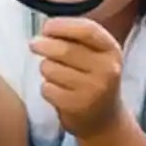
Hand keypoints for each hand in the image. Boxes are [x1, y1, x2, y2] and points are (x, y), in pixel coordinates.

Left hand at [30, 17, 124, 139]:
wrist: (105, 119)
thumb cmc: (94, 79)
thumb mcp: (96, 55)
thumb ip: (77, 39)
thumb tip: (47, 29)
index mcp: (111, 50)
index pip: (87, 30)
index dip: (63, 25)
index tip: (47, 27)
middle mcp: (107, 69)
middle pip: (64, 49)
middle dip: (43, 45)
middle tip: (34, 44)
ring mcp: (93, 89)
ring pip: (52, 69)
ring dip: (45, 68)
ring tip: (53, 73)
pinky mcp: (77, 106)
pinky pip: (47, 88)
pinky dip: (46, 88)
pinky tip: (56, 91)